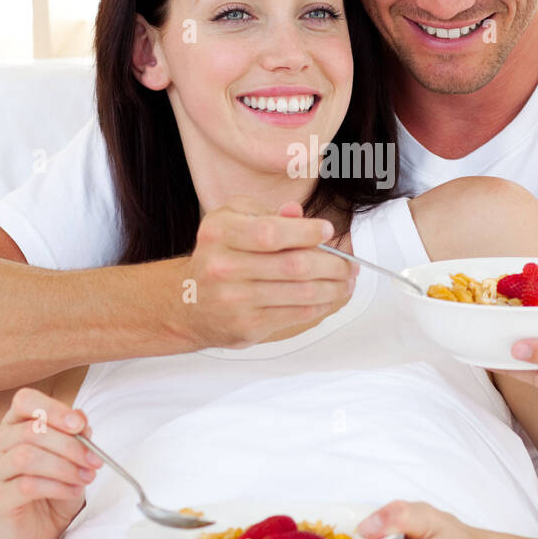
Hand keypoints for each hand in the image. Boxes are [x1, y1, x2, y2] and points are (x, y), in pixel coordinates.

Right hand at [0, 387, 100, 538]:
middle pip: (30, 431)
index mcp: (13, 424)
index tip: (80, 425)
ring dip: (64, 466)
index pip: (25, 401)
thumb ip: (76, 434)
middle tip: (94, 460)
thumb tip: (81, 419)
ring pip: (26, 457)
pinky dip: (57, 487)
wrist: (39, 530)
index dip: (53, 409)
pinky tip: (73, 491)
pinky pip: (27, 486)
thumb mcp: (72, 456)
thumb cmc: (54, 487)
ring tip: (86, 477)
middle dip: (69, 445)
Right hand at [181, 196, 357, 348]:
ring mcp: (234, 300)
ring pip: (300, 292)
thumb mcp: (232, 221)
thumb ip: (266, 214)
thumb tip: (298, 213)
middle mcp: (223, 267)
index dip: (306, 232)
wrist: (188, 303)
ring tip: (347, 281)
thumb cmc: (219, 255)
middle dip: (331, 264)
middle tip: (350, 263)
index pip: (271, 233)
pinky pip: (295, 313)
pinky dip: (321, 305)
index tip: (328, 231)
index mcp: (219, 233)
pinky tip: (331, 297)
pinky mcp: (247, 325)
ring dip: (333, 287)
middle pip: (293, 265)